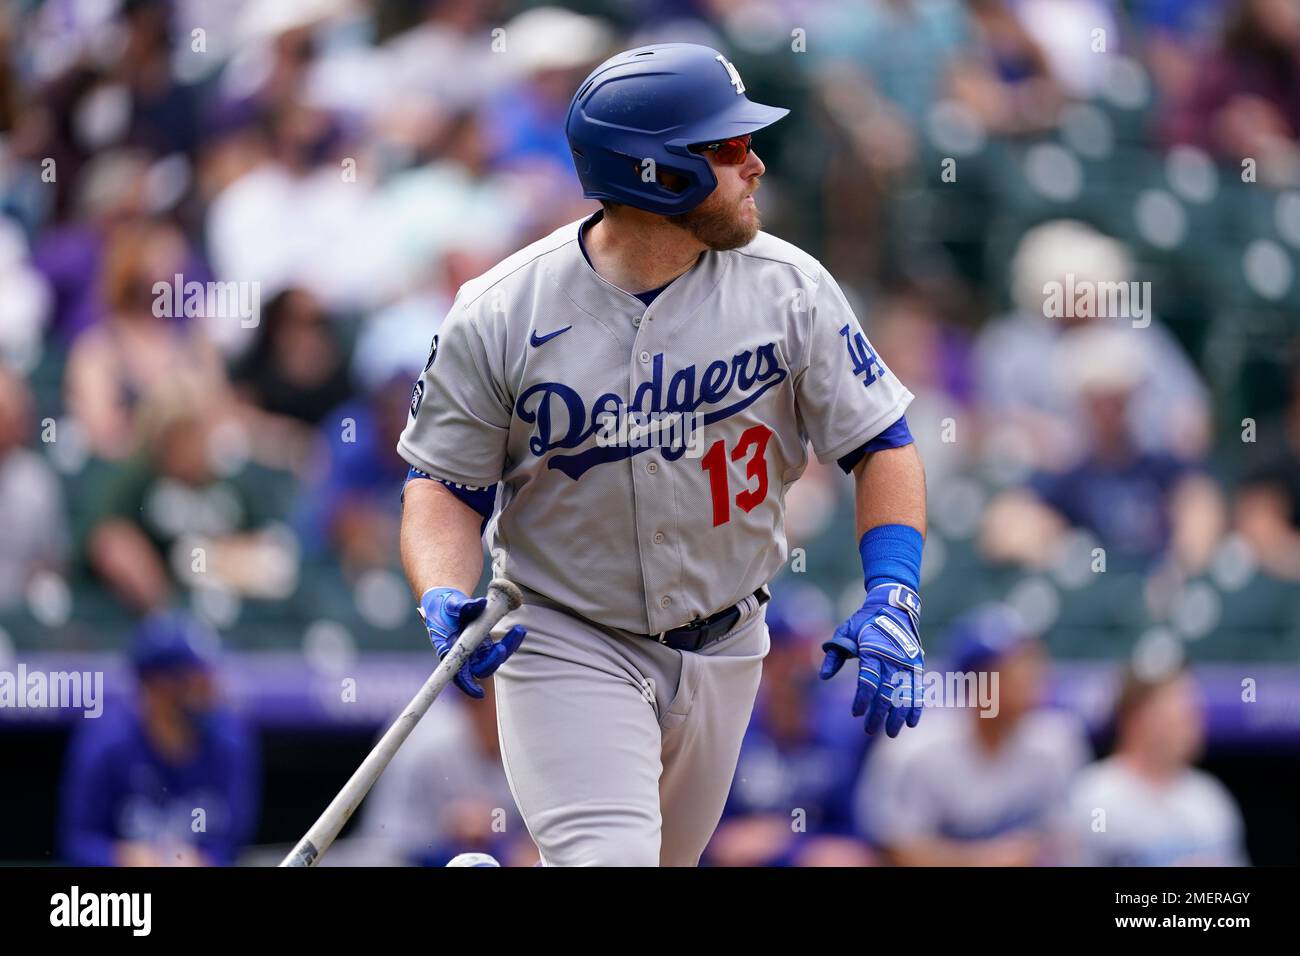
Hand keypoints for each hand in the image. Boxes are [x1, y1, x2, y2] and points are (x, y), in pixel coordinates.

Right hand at [419, 587, 524, 698]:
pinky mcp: (486, 645)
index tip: (480, 693)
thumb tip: (481, 604)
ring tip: (518, 630)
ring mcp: (477, 651)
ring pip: (494, 658)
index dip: (467, 685)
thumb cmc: (446, 607)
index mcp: (449, 651)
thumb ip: (464, 606)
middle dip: (493, 660)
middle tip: (501, 648)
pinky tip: (519, 630)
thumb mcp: (452, 604)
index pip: (457, 675)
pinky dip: (511, 640)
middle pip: (481, 668)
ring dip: (508, 647)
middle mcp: (464, 656)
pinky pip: (501, 647)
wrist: (448, 605)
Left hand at [819, 582, 922, 736]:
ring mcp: (906, 662)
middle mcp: (892, 659)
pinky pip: (918, 688)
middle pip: (886, 693)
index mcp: (872, 651)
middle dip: (878, 714)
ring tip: (891, 732)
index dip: (862, 700)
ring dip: (898, 716)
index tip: (856, 713)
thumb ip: (834, 654)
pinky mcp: (916, 664)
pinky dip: (916, 706)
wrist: (892, 606)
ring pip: (904, 695)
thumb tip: (824, 676)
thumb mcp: (845, 632)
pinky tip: (912, 722)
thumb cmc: (864, 622)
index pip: (868, 681)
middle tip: (869, 730)